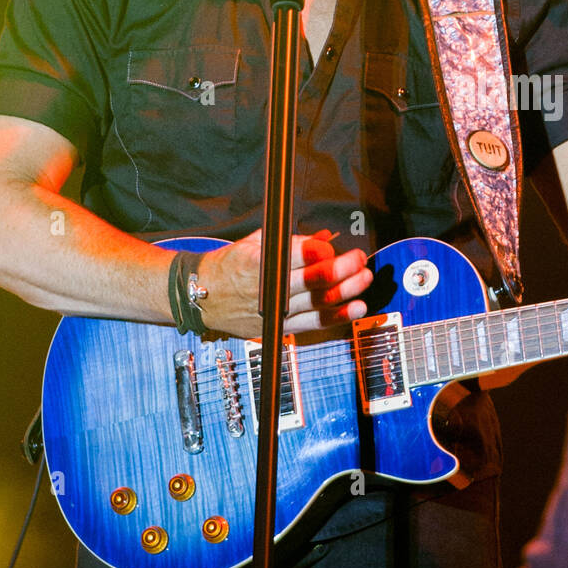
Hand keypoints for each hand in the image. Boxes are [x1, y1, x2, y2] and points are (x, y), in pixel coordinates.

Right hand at [194, 228, 373, 339]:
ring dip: (347, 290)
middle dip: (343, 268)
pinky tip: (356, 308)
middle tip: (359, 259)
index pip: (298, 255)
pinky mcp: (279, 328)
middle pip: (315, 279)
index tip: (338, 247)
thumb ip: (291, 241)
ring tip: (364, 279)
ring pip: (319, 302)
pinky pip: (314, 323)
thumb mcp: (255, 243)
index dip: (322, 251)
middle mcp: (269, 287)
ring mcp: (275, 311)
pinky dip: (338, 315)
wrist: (203, 298)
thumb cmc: (230, 266)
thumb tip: (323, 239)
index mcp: (260, 260)